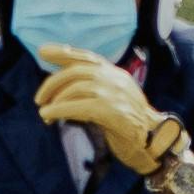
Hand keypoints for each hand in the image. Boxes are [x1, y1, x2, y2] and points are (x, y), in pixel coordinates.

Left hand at [33, 43, 190, 180]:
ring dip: (54, 100)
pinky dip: (59, 110)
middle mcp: (116, 78)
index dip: (64, 52)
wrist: (154, 143)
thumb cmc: (129, 126)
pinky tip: (49, 116)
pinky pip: (79, 106)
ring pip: (76, 87)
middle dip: (52, 83)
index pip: (87, 57)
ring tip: (44, 113)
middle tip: (39, 99)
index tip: (42, 51)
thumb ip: (95, 90)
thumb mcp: (113, 101)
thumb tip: (65, 89)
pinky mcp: (112, 110)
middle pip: (77, 71)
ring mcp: (115, 93)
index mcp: (116, 74)